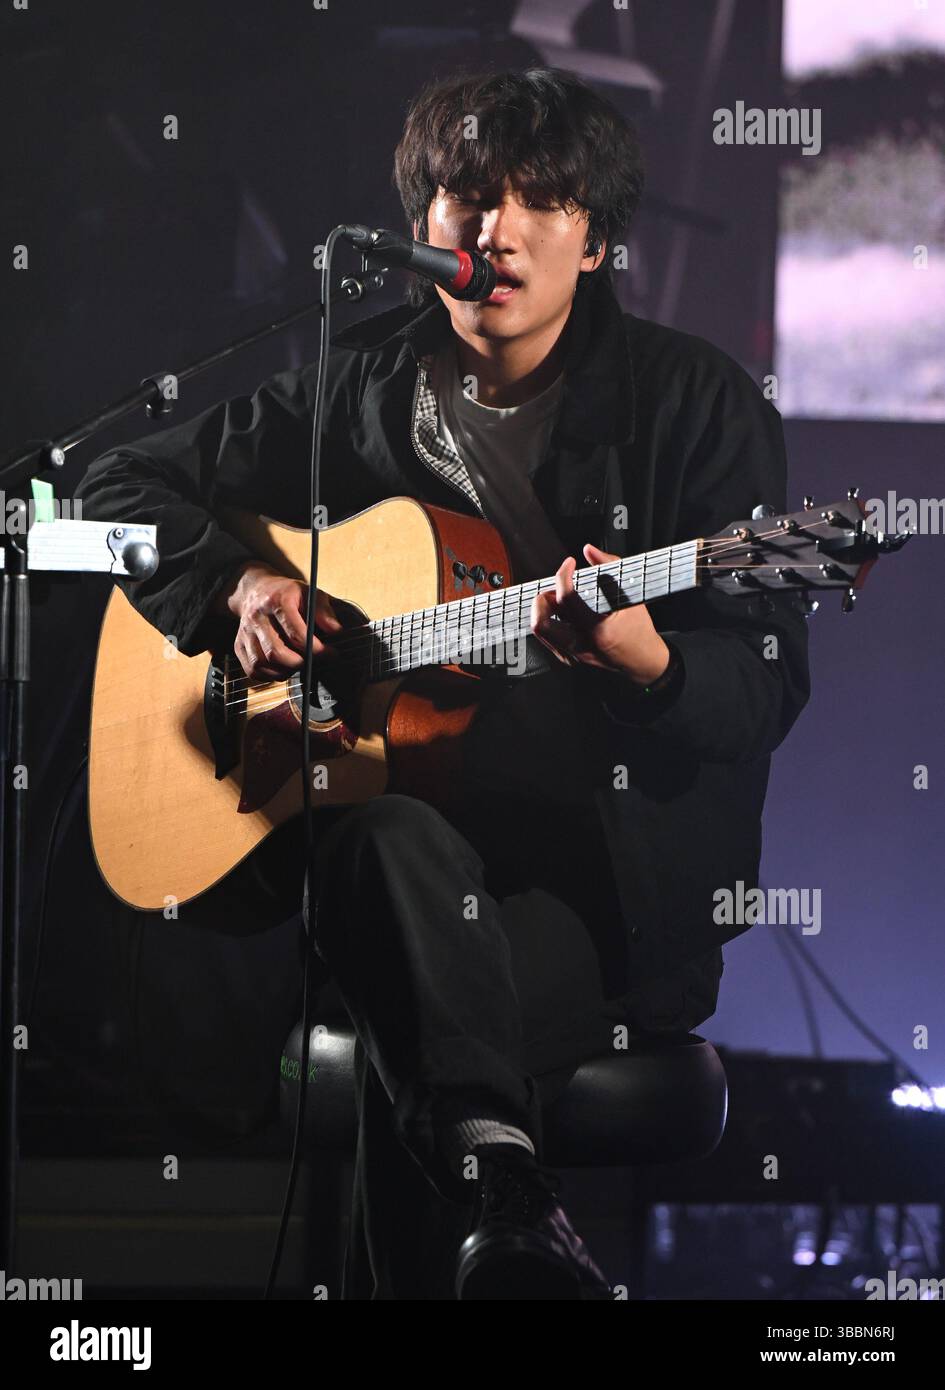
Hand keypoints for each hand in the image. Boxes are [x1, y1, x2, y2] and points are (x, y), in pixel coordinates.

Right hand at [226, 563, 342, 678]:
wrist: (256, 590)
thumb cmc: (288, 594)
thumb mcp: (310, 593)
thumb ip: (324, 611)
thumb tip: (336, 631)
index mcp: (277, 601)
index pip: (296, 633)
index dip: (315, 648)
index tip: (330, 653)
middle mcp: (258, 616)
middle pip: (276, 652)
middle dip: (299, 663)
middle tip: (312, 661)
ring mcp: (245, 632)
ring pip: (261, 663)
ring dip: (284, 671)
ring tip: (298, 664)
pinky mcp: (239, 644)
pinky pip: (252, 669)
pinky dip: (269, 676)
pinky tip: (282, 668)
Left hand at [530, 544, 670, 685]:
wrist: (642, 660)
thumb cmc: (638, 629)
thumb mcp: (630, 596)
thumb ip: (609, 567)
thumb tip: (589, 550)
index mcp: (597, 629)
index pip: (566, 598)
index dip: (563, 575)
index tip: (569, 565)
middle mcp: (581, 644)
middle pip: (541, 622)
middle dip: (542, 599)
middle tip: (555, 589)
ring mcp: (573, 654)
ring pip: (540, 630)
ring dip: (543, 610)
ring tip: (557, 600)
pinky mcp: (570, 658)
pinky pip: (547, 638)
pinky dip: (550, 620)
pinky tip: (562, 614)